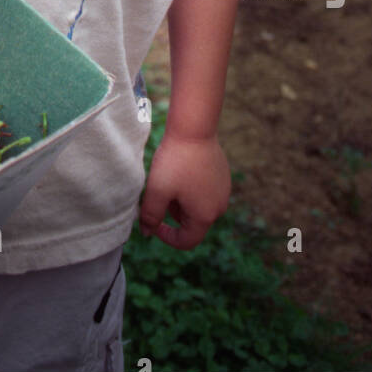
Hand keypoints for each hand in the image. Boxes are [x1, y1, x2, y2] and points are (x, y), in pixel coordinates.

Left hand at [137, 133, 230, 249]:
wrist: (194, 129)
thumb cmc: (174, 161)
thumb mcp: (157, 190)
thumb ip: (150, 215)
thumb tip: (147, 233)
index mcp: (205, 216)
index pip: (186, 241)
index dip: (166, 237)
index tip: (153, 222)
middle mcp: (219, 207)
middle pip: (192, 223)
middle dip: (172, 213)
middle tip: (160, 191)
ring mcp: (223, 191)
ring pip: (197, 207)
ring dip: (181, 200)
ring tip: (170, 178)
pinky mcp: (222, 177)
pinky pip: (204, 192)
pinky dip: (191, 188)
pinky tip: (181, 169)